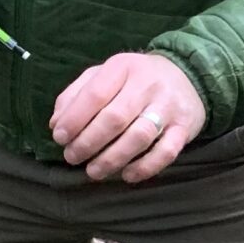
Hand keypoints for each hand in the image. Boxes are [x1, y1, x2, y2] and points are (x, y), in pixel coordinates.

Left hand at [52, 53, 204, 183]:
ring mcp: (169, 106)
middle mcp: (148, 84)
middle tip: (73, 157)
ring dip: (112, 159)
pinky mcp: (184, 128)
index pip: (95, 94)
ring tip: (94, 171)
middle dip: (88, 142)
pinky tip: (127, 175)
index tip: (60, 138)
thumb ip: (76, 95)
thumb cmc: (134, 80)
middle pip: (115, 118)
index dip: (74, 119)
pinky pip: (166, 152)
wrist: (187, 75)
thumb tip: (56, 124)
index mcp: (123, 67)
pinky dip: (145, 167)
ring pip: (139, 136)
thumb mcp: (104, 75)